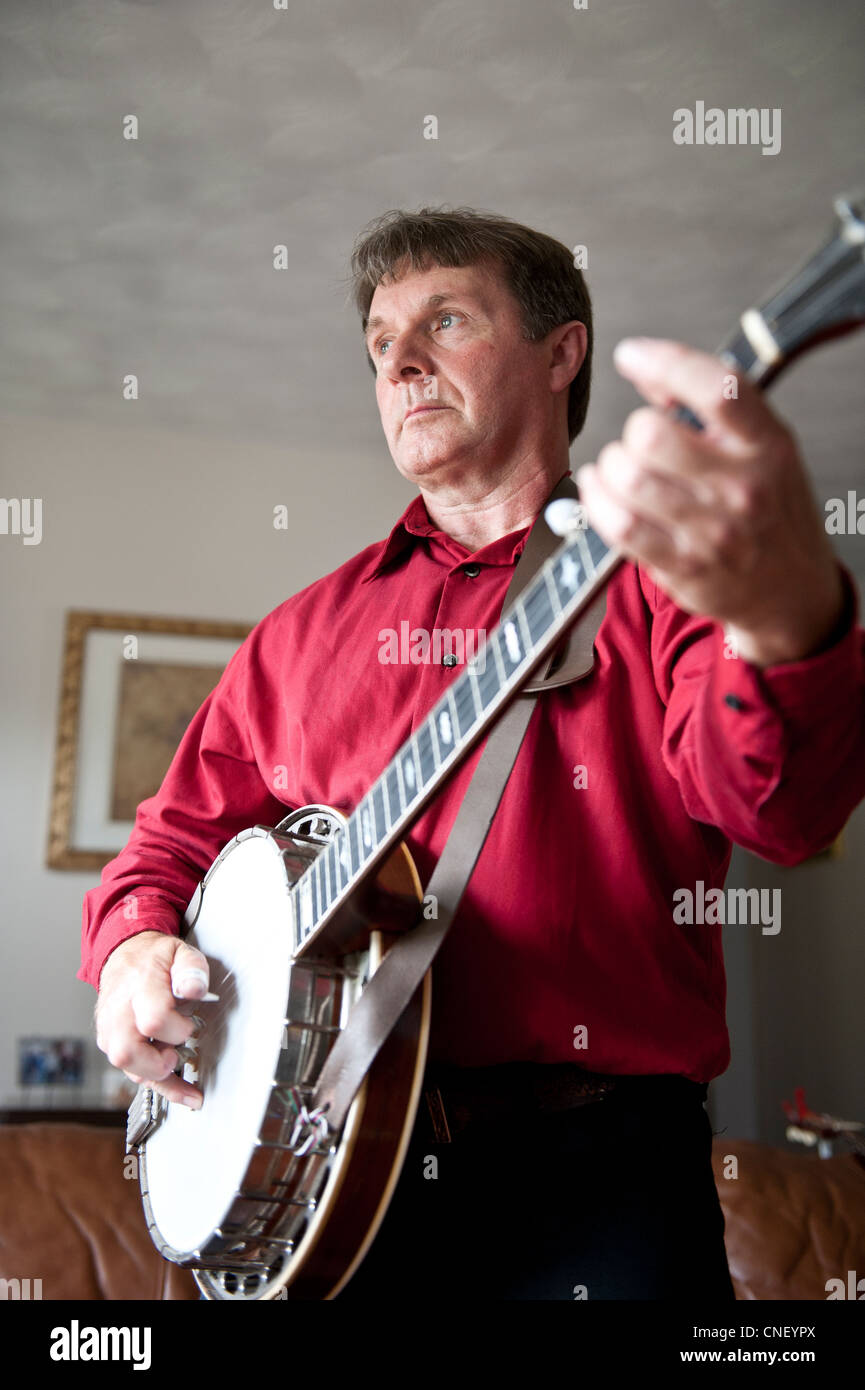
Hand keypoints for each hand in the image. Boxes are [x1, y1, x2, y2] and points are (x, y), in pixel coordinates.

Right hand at [95, 931, 208, 1107]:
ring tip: (182, 1073)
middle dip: (158, 1064)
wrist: (125, 955)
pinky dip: (155, 1082)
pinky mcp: (110, 1042)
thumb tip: (195, 988)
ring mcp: (110, 1029)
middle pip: (128, 1052)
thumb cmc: (153, 958)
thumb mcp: (180, 952)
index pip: (153, 1019)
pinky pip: (129, 1070)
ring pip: (125, 1067)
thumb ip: (192, 969)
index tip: (189, 1025)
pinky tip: (178, 1088)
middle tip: (176, 1055)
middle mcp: (119, 1011)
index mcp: (140, 986)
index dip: (176, 1030)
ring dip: (159, 1078)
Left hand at [576, 338, 844, 665]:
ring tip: (616, 469)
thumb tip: (646, 367)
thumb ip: (709, 407)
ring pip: (630, 479)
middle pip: (653, 435)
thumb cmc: (769, 509)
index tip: (631, 355)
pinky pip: (620, 525)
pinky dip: (596, 502)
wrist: (790, 588)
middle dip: (631, 431)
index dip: (664, 361)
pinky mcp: (684, 566)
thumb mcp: (761, 447)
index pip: (717, 388)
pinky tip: (600, 492)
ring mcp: (714, 530)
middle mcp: (744, 486)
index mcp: (768, 444)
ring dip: (610, 468)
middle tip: (637, 443)